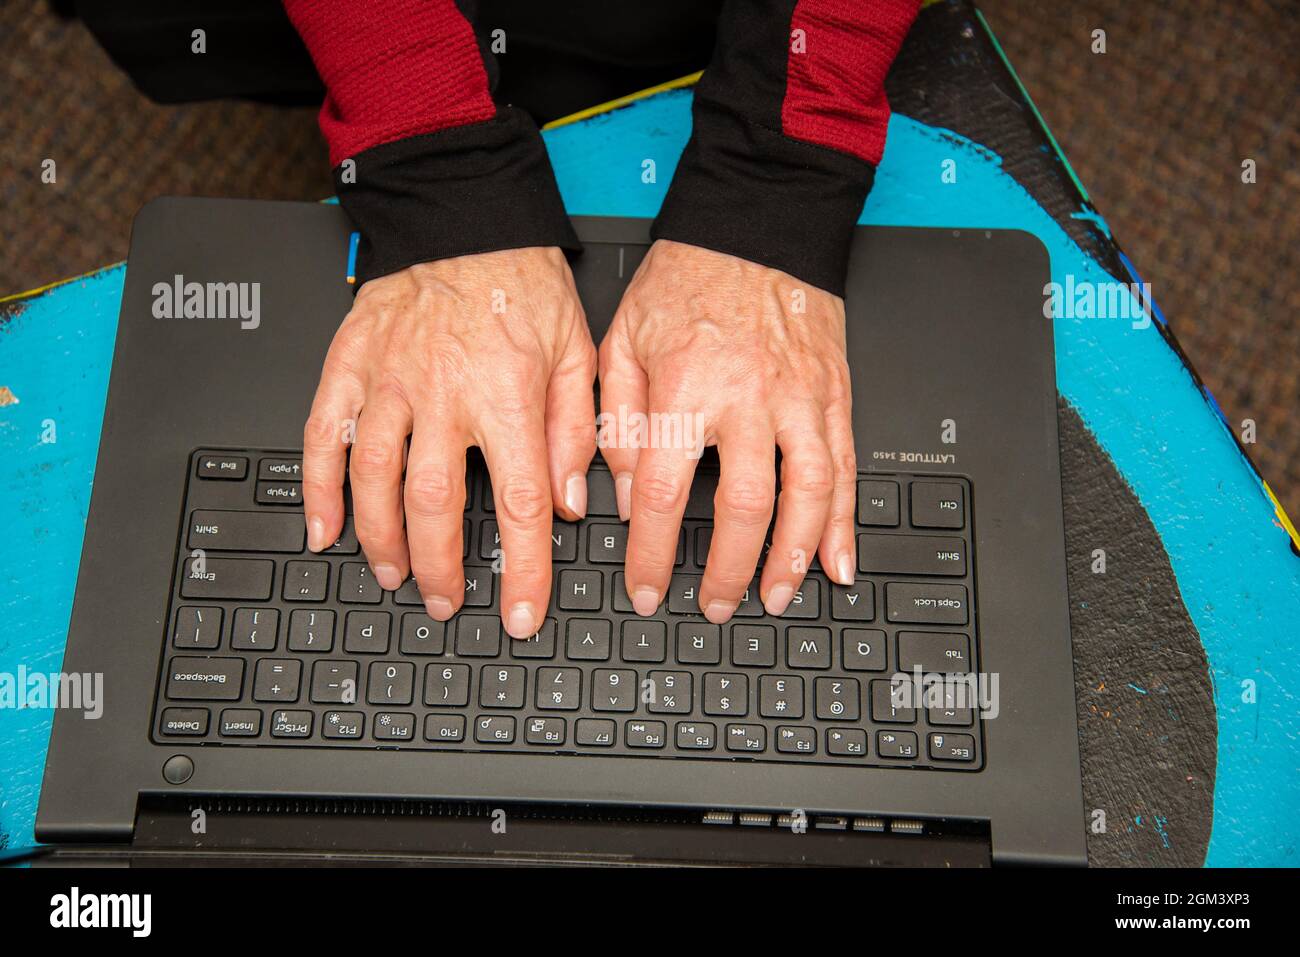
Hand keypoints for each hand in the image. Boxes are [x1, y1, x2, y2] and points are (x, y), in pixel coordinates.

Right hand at [303, 247, 596, 637]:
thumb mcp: (576, 351)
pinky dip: (316, 489)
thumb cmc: (521, 283)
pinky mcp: (348, 365)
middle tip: (445, 601)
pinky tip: (321, 529)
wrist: (462, 219)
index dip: (523, 570)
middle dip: (439, 568)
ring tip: (393, 574)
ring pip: (373, 479)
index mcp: (507, 394)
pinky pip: (322, 435)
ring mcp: (388, 381)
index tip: (522, 614)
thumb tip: (571, 503)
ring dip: (380, 539)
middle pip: (434, 505)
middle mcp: (444, 393)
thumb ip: (577, 430)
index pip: (520, 504)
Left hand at [599, 240, 857, 623]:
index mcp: (686, 386)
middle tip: (713, 606)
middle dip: (729, 571)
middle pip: (745, 506)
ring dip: (793, 557)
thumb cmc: (686, 279)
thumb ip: (614, 421)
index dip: (654, 555)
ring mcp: (801, 398)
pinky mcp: (835, 394)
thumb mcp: (622, 340)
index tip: (646, 589)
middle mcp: (749, 397)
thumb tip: (617, 495)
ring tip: (775, 597)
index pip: (665, 493)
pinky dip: (845, 521)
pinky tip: (838, 560)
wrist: (756, 225)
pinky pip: (846, 467)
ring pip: (808, 494)